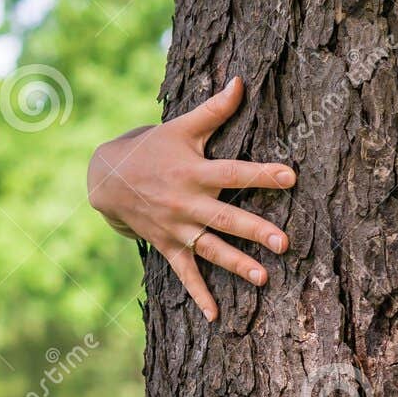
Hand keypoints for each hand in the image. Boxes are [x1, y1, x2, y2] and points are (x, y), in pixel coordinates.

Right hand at [87, 76, 295, 320]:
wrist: (106, 178)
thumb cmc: (153, 147)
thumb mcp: (181, 126)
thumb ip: (215, 109)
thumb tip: (242, 80)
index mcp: (195, 171)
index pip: (235, 171)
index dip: (263, 173)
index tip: (291, 176)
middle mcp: (187, 202)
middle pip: (226, 217)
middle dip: (255, 230)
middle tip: (284, 243)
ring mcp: (177, 227)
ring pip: (211, 249)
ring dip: (236, 265)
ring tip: (264, 279)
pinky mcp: (168, 246)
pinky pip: (185, 274)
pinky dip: (199, 295)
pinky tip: (216, 316)